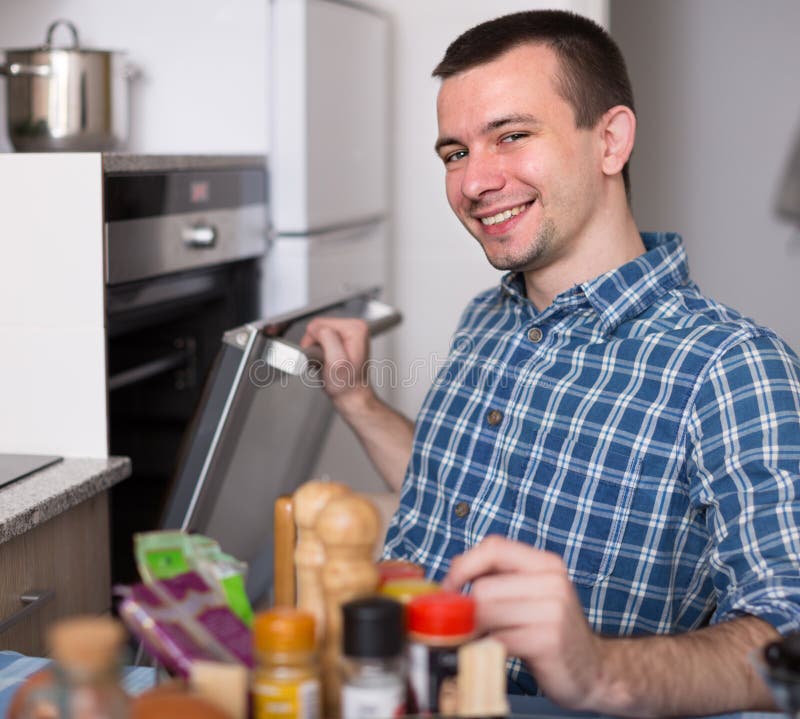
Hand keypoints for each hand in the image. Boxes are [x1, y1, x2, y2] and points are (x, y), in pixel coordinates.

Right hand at [299, 317, 373, 406]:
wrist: (351, 397)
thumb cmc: (346, 385)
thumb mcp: (336, 362)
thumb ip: (327, 339)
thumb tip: (316, 328)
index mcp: (356, 329)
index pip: (319, 324)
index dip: (314, 343)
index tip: (323, 358)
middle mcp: (355, 327)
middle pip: (318, 327)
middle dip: (315, 347)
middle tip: (324, 363)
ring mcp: (348, 333)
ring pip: (317, 334)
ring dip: (316, 351)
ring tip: (326, 364)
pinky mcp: (341, 340)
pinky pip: (320, 340)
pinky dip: (318, 353)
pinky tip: (326, 362)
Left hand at [442, 536, 604, 710]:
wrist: (593, 671)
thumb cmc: (551, 631)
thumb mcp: (533, 594)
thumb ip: (501, 579)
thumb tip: (452, 577)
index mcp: (546, 563)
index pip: (493, 547)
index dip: (464, 565)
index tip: (450, 587)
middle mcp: (552, 581)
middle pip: (484, 586)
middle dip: (469, 610)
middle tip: (468, 625)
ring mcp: (552, 610)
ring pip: (486, 611)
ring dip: (475, 630)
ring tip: (481, 638)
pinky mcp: (547, 640)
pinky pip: (497, 639)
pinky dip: (486, 647)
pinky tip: (492, 652)